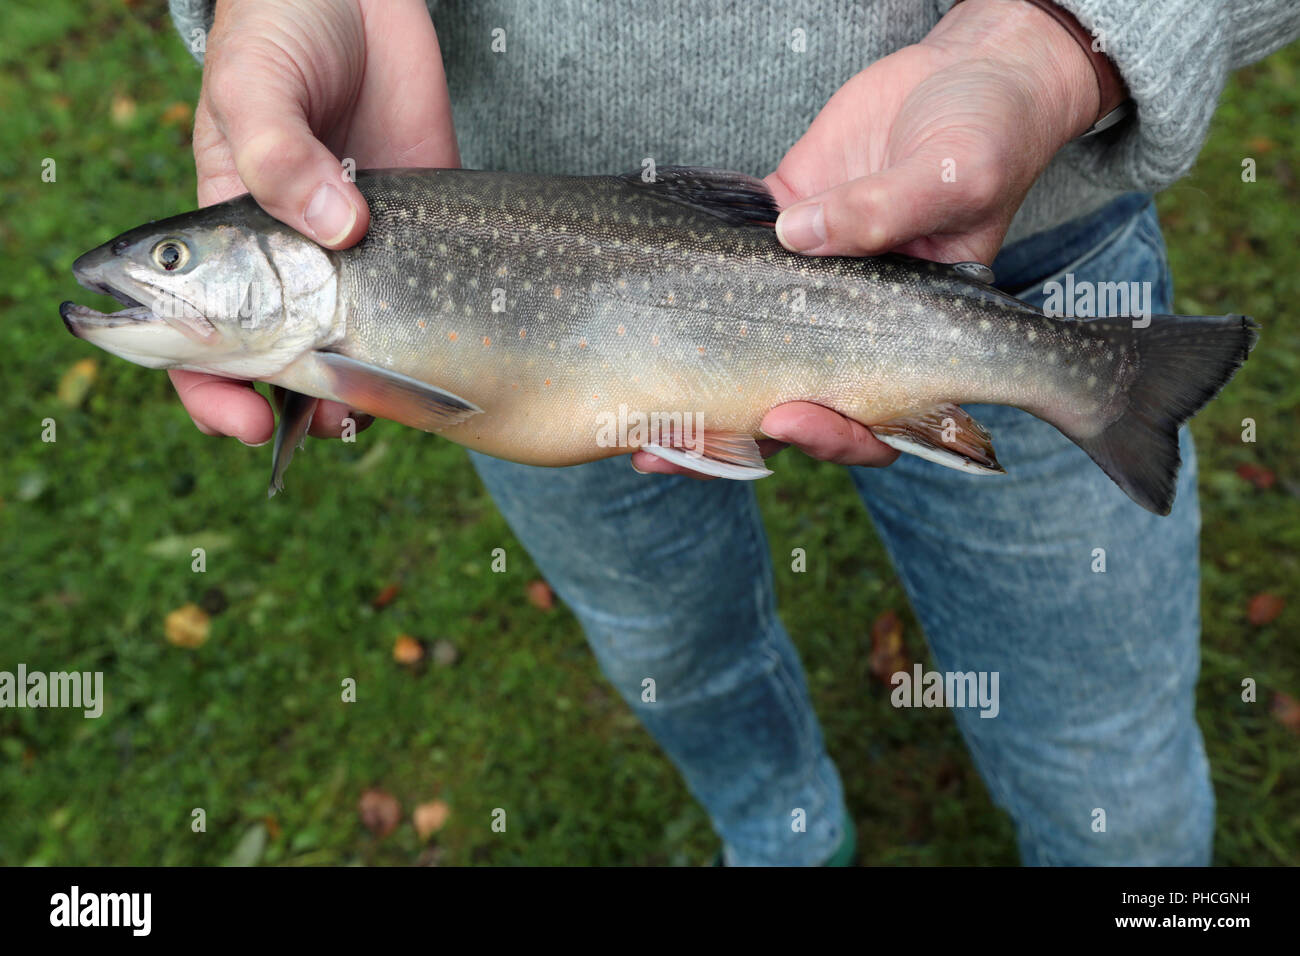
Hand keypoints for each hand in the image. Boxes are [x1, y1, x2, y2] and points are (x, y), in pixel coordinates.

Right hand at [168, 0, 458, 444]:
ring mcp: (352, 247)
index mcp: (224, 234)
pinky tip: (429, 363)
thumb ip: (278, 154)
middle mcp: (287, 256)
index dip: (210, 388)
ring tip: (376, 409)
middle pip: (277, 355)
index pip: (199, 333)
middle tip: (327, 423)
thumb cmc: (280, 27)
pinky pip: (412, 295)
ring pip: (349, 340)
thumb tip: (334, 231)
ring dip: (359, 385)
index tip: (245, 419)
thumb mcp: (258, 86)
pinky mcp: (412, 225)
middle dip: (292, 403)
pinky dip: (415, 337)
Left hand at [632, 0, 1101, 475]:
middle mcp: (856, 322)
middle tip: (670, 448)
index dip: (832, 433)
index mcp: (918, 338)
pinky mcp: (779, 228)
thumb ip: (885, 212)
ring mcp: (809, 279)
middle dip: (733, 433)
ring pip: (747, 351)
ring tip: (637, 416)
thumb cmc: (989, 132)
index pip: (876, 414)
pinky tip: (642, 315)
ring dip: (696, 386)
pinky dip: (685, 290)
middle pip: (794, 401)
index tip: (788, 417)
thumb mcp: (955, 174)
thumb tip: (799, 238)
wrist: (968, 73)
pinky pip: (724, 267)